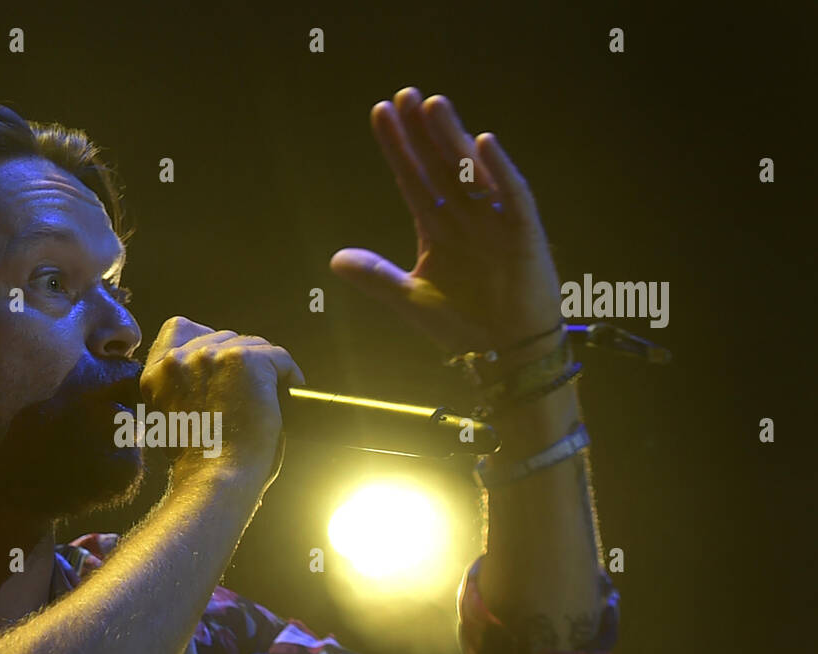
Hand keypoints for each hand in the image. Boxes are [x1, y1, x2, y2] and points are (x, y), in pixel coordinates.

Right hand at [140, 316, 304, 488]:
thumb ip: (180, 387)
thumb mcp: (170, 417)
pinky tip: (289, 390)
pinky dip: (288, 372)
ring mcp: (210, 355)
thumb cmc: (199, 461)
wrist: (215, 476)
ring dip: (265, 367)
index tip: (222, 368)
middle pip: (222, 336)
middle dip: (240, 359)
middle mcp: (178, 358)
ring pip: (252, 344)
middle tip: (253, 389)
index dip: (207, 345)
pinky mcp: (243, 360)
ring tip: (271, 393)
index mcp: (155, 372)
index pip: (180, 329)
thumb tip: (214, 375)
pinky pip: (277, 355)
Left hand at [330, 87, 561, 355]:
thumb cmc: (463, 323)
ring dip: (453, 139)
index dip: (397, 148)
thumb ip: (377, 276)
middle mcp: (466, 215)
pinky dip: (499, 170)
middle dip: (422, 132)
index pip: (413, 179)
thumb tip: (335, 259)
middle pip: (440, 165)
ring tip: (434, 106)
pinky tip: (482, 142)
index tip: (380, 113)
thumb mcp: (412, 298)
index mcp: (439, 226)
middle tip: (405, 95)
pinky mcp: (523, 232)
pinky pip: (512, 195)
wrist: (506, 353)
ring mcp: (495, 220)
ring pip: (471, 171)